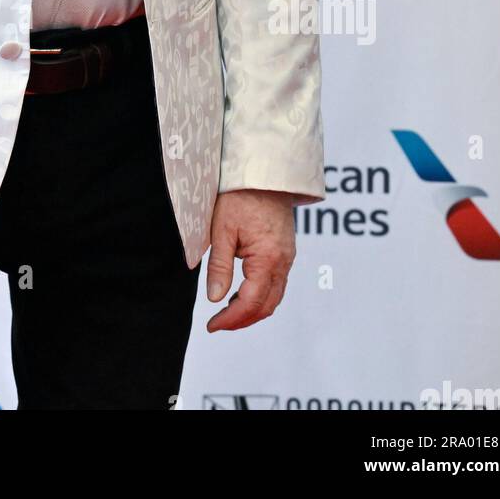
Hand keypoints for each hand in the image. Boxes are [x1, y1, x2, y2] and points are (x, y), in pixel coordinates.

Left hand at [204, 189, 296, 331]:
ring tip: (226, 311)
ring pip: (274, 297)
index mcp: (267, 259)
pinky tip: (241, 292)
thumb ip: (219, 266)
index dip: (231, 319)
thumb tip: (214, 298)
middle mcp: (283, 262)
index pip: (251, 302)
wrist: (264, 173)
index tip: (212, 325)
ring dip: (252, 309)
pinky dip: (260, 295)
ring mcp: (287, 257)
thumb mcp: (222, 230)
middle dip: (242, 320)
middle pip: (267, 306)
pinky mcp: (285, 251)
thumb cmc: (241, 196)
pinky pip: (276, 283)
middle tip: (218, 323)